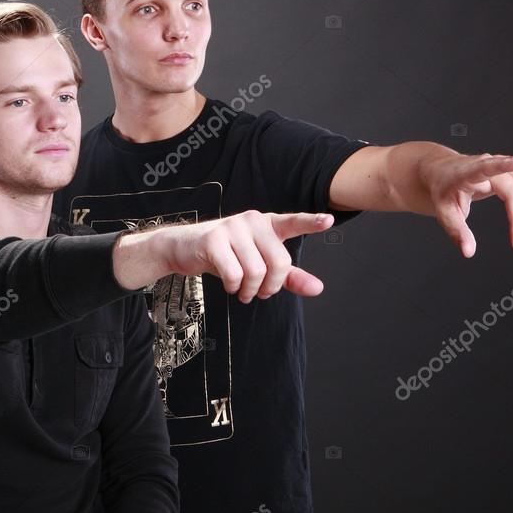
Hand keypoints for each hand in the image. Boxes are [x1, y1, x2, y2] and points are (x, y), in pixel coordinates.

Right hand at [114, 210, 333, 301]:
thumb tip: (318, 288)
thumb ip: (289, 276)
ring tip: (243, 291)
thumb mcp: (259, 265)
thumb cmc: (227, 255)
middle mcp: (252, 220)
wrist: (183, 248)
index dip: (312, 222)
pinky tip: (230, 285)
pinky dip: (234, 287)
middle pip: (279, 262)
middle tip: (260, 292)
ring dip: (250, 290)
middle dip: (271, 286)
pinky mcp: (214, 239)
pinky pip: (235, 274)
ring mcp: (232, 228)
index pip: (293, 222)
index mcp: (267, 224)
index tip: (329, 220)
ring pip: (257, 272)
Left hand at [422, 153, 512, 257]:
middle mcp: (488, 164)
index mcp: (468, 173)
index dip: (505, 163)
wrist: (443, 172)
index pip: (487, 166)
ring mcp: (502, 163)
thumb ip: (456, 231)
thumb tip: (469, 251)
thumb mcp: (443, 212)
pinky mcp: (512, 167)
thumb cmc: (443, 190)